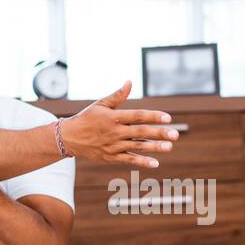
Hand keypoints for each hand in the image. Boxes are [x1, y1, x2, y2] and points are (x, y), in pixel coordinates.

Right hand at [59, 81, 179, 167]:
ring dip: (154, 147)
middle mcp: (114, 131)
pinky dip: (141, 161)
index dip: (153, 116)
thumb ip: (117, 96)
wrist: (69, 138)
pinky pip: (128, 159)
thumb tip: (130, 82)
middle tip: (175, 134)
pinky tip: (155, 163)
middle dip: (159, 133)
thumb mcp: (100, 104)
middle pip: (141, 132)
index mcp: (113, 117)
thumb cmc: (87, 118)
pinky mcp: (111, 157)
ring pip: (137, 146)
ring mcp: (113, 145)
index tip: (168, 118)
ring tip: (169, 147)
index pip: (137, 116)